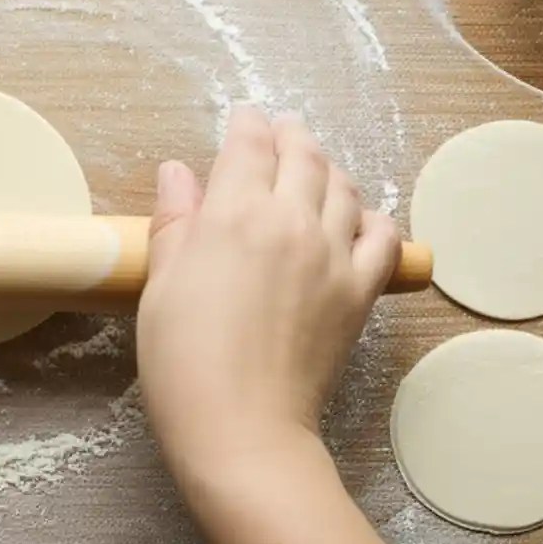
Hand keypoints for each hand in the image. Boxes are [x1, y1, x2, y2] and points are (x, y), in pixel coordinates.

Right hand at [137, 107, 398, 469]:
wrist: (241, 426)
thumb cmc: (182, 359)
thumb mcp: (160, 283)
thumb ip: (174, 221)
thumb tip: (176, 172)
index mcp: (234, 213)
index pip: (248, 145)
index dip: (246, 123)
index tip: (243, 116)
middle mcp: (290, 221)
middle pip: (302, 155)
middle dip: (289, 134)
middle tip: (281, 128)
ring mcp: (332, 255)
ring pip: (343, 187)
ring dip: (328, 167)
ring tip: (314, 165)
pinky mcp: (359, 292)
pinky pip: (382, 237)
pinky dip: (373, 216)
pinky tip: (358, 218)